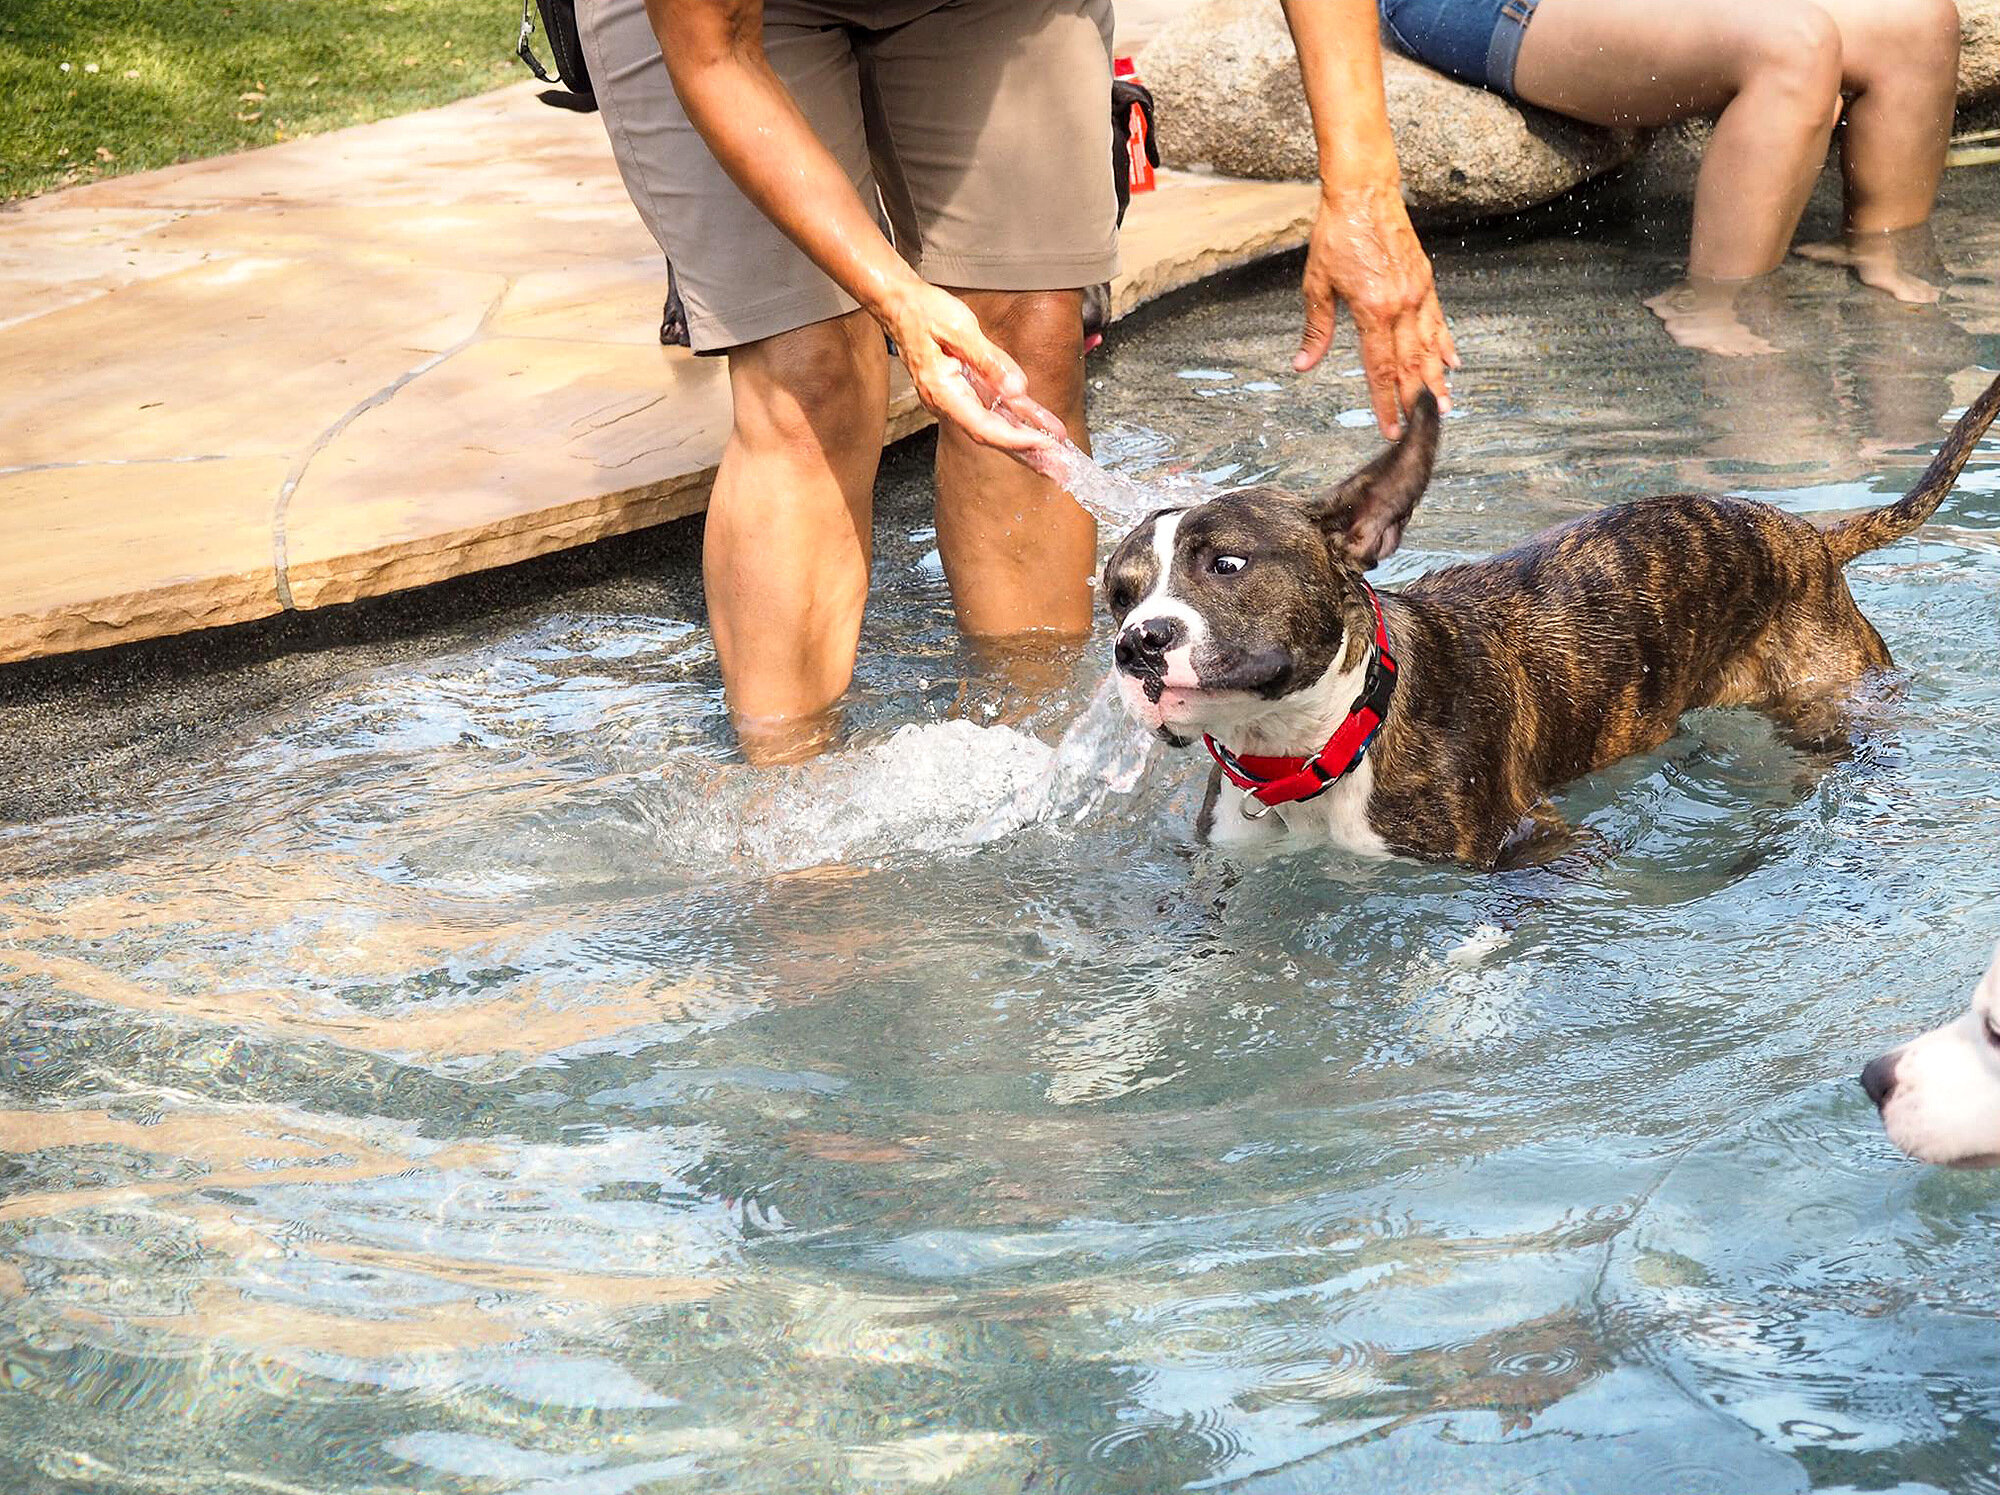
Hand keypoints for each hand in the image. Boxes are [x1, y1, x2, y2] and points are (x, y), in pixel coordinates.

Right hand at [878, 280, 1068, 453]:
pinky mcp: (962, 390)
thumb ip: (990, 360)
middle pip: (991, 437)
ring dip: (1025, 441)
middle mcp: (946, 402)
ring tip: (1056, 456)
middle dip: (1026, 453)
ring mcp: (954, 398)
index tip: (1042, 444)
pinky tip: (1038, 427)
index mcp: (942, 392)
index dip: (1015, 439)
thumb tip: (1017, 388)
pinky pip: (991, 410)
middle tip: (1058, 467)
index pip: (984, 426)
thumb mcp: (960, 328)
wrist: (897, 303)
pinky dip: (1016, 420)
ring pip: (995, 427)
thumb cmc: (922, 311)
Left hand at [1295, 180, 1458, 438]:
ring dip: (1437, 379)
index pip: (1380, 369)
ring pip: (1431, 346)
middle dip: (1415, 400)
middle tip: (1421, 428)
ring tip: (1445, 406)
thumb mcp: (1317, 285)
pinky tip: (1453, 362)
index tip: (1390, 428)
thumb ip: (1316, 329)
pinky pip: (1438, 320)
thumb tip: (1304, 364)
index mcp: (1373, 312)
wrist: (1364, 192)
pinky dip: (1446, 344)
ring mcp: (1418, 293)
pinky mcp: (1425, 279)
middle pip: (1411, 364)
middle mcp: (1402, 306)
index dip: (1385, 403)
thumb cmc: (1336, 235)